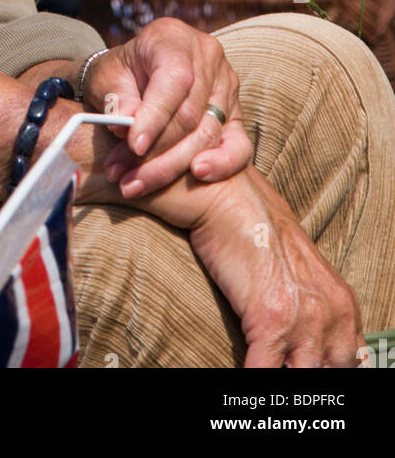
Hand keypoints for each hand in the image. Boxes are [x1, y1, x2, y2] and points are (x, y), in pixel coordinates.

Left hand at [84, 18, 251, 196]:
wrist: (135, 73)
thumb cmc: (119, 74)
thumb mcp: (106, 77)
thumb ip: (116, 98)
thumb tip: (124, 125)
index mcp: (173, 38)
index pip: (174, 80)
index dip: (155, 116)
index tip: (133, 146)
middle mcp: (207, 56)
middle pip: (190, 113)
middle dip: (155, 151)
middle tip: (125, 177)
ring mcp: (227, 84)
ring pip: (207, 133)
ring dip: (171, 166)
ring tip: (136, 183)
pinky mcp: (235, 113)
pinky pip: (239, 145)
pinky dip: (221, 164)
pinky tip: (198, 175)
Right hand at [185, 167, 362, 367]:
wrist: (227, 198)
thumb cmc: (254, 232)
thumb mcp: (299, 274)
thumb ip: (313, 311)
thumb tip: (307, 353)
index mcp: (344, 304)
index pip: (352, 363)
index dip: (328, 372)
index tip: (307, 377)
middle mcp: (333, 313)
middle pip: (330, 374)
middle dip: (306, 379)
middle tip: (281, 371)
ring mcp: (305, 318)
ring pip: (301, 379)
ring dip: (281, 381)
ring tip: (262, 371)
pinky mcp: (271, 320)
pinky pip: (265, 373)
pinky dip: (254, 380)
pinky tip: (241, 378)